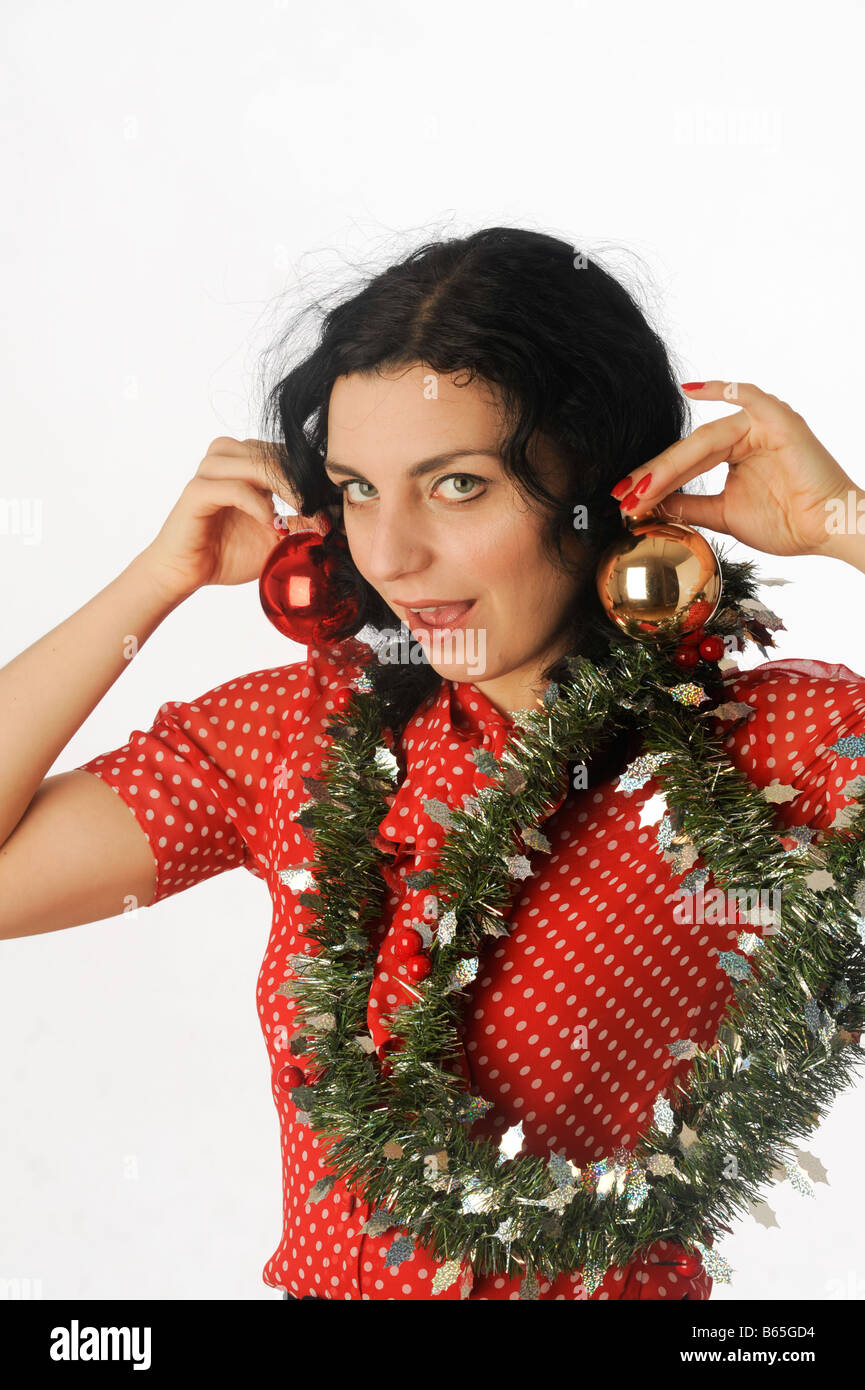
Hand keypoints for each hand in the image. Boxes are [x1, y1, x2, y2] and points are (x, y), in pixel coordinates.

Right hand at [137, 437, 329, 600]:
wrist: (187, 572)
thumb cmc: (226, 552)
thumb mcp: (275, 538)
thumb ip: (300, 522)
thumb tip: (332, 516)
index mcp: (244, 461)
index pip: (286, 451)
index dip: (310, 473)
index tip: (330, 498)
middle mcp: (226, 458)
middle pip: (274, 452)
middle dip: (302, 479)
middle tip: (320, 505)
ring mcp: (209, 473)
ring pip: (255, 462)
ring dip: (283, 485)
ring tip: (300, 510)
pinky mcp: (197, 492)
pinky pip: (234, 487)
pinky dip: (256, 503)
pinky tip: (269, 522)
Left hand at [610, 381, 856, 558]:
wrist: (826, 530)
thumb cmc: (786, 523)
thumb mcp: (723, 515)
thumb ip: (688, 506)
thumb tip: (649, 505)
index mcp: (733, 453)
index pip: (683, 464)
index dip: (653, 481)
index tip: (623, 499)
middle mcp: (744, 434)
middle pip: (688, 451)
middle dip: (653, 474)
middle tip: (623, 492)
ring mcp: (761, 424)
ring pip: (705, 439)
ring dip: (671, 462)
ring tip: (643, 483)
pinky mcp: (778, 420)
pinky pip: (747, 396)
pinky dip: (721, 390)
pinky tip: (690, 390)